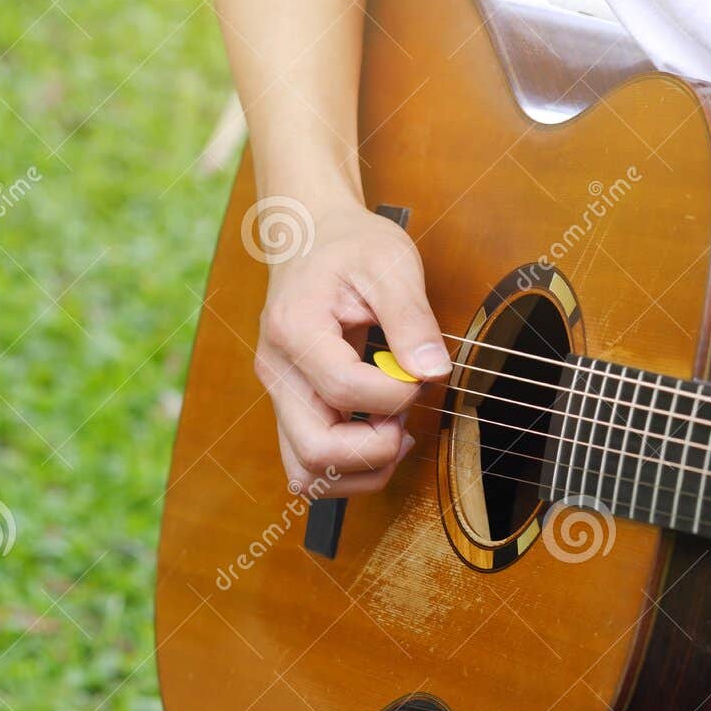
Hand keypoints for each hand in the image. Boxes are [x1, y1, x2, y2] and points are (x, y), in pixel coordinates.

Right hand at [252, 197, 450, 496]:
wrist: (311, 237)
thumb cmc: (350, 246)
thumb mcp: (391, 264)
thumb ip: (412, 318)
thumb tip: (434, 371)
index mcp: (296, 330)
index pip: (344, 389)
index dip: (396, 393)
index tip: (421, 371)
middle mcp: (277, 371)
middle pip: (315, 452)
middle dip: (376, 447)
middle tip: (406, 416)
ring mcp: (280, 395)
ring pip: (307, 473)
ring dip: (362, 468)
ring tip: (395, 430)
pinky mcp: (292, 407)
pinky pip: (310, 465)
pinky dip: (351, 466)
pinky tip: (381, 432)